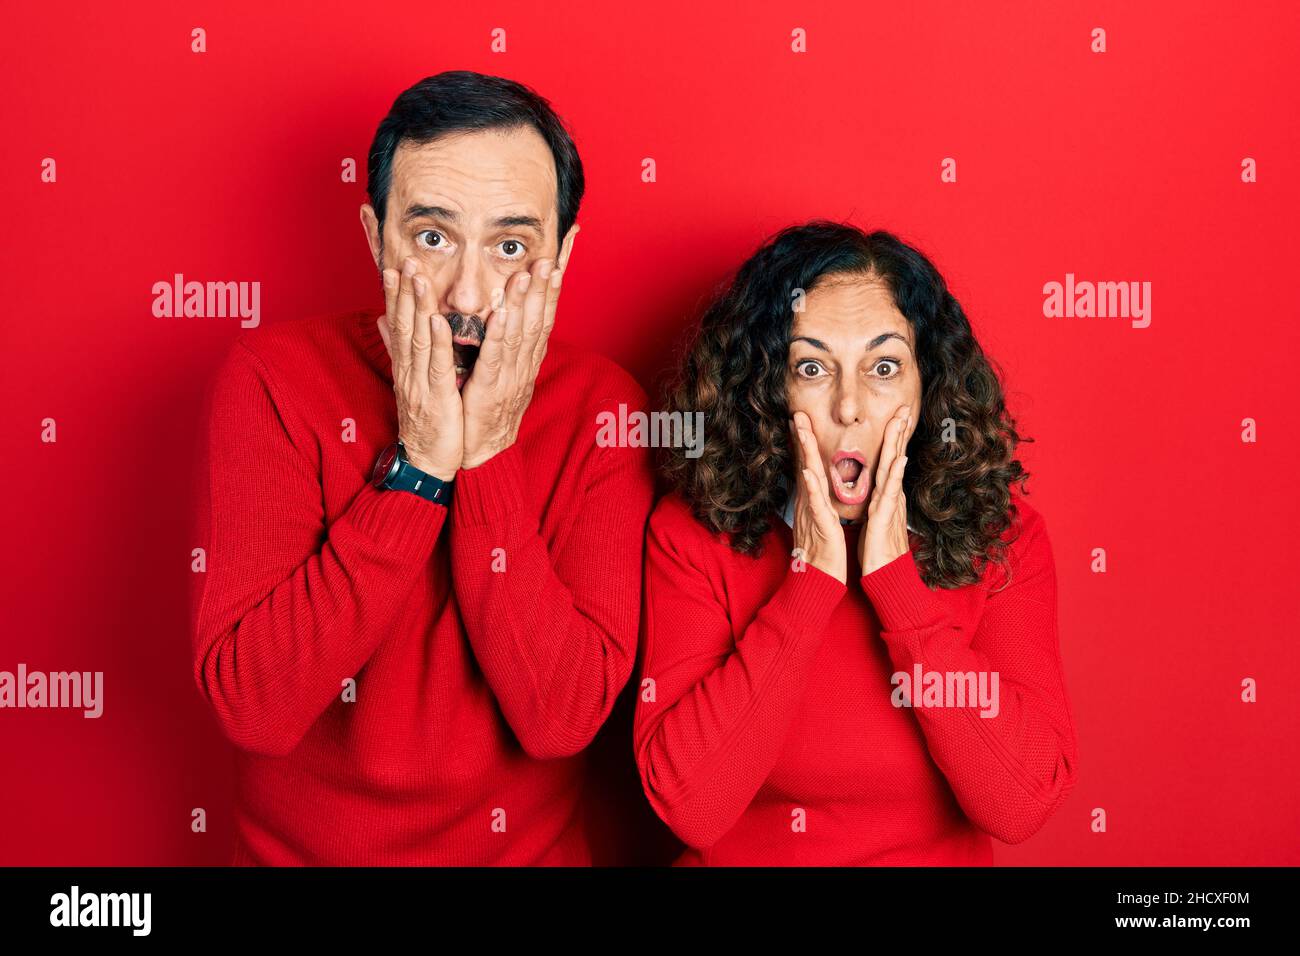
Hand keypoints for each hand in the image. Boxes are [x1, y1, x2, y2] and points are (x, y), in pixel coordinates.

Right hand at [378, 256, 461, 480]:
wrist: (428, 460)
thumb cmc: (425, 420)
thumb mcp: (410, 380)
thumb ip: (398, 349)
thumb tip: (383, 319)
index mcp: (406, 365)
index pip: (398, 323)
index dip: (395, 294)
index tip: (396, 265)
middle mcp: (409, 369)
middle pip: (404, 324)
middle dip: (404, 291)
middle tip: (405, 259)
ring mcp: (420, 382)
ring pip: (418, 338)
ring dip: (417, 307)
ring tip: (417, 278)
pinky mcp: (437, 397)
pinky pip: (437, 366)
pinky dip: (438, 342)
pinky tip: (438, 320)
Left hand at [460, 256, 563, 468]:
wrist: (483, 452)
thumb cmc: (488, 411)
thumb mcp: (501, 372)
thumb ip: (504, 343)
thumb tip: (507, 314)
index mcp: (527, 360)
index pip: (543, 317)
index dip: (551, 290)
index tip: (556, 261)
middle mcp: (525, 366)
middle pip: (538, 321)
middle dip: (543, 289)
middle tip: (549, 258)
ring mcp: (510, 378)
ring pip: (520, 336)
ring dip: (524, 304)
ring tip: (528, 275)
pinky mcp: (490, 391)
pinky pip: (496, 360)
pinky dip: (499, 336)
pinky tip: (501, 314)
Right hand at [790, 410, 846, 583]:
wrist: (818, 579)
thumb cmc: (822, 552)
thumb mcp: (820, 520)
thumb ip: (817, 502)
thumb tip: (815, 488)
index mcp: (813, 499)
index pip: (807, 464)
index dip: (804, 442)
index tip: (800, 420)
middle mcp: (809, 501)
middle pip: (804, 463)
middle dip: (801, 437)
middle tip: (797, 413)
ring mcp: (812, 511)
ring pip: (808, 476)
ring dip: (804, 452)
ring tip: (801, 430)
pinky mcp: (820, 524)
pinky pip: (815, 503)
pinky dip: (812, 487)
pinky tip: (807, 471)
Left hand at [859, 403, 911, 574]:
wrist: (886, 575)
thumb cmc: (878, 549)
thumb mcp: (876, 518)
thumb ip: (879, 500)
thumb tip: (880, 488)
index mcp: (886, 494)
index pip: (889, 459)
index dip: (892, 437)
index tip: (896, 414)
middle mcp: (891, 496)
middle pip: (895, 456)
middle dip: (899, 431)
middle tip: (904, 406)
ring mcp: (890, 505)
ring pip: (893, 469)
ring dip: (897, 444)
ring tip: (900, 421)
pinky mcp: (886, 518)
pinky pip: (890, 494)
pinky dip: (895, 475)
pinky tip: (899, 459)